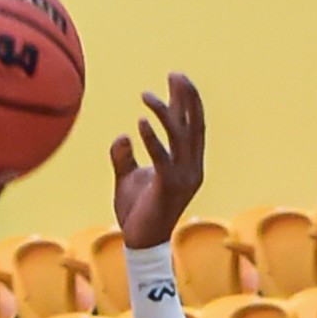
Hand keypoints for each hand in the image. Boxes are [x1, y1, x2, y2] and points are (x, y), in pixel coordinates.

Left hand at [110, 73, 205, 248]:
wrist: (140, 243)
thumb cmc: (136, 213)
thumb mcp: (127, 179)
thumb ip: (125, 156)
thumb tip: (123, 135)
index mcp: (189, 164)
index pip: (193, 126)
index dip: (189, 102)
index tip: (178, 79)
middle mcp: (192, 168)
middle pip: (194, 125)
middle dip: (186, 97)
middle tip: (175, 74)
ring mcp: (183, 178)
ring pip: (179, 137)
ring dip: (165, 113)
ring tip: (146, 95)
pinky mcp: (168, 187)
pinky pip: (162, 157)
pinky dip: (152, 138)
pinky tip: (140, 121)